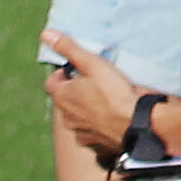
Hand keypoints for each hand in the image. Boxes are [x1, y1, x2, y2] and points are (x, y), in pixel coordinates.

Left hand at [40, 29, 143, 158]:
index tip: (77, 71)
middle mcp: (66, 117)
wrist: (135, 124)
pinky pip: (90, 133)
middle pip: (64, 100)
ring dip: (84, 110)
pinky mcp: (94, 145)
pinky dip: (96, 126)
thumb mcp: (92, 64)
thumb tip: (46, 34)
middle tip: (94, 84)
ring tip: (104, 101)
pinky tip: (110, 119)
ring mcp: (80, 133)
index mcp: (62, 97)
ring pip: (76, 118)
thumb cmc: (114, 93)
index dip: (62, 75)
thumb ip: (69, 49)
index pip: (51, 83)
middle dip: (74, 92)